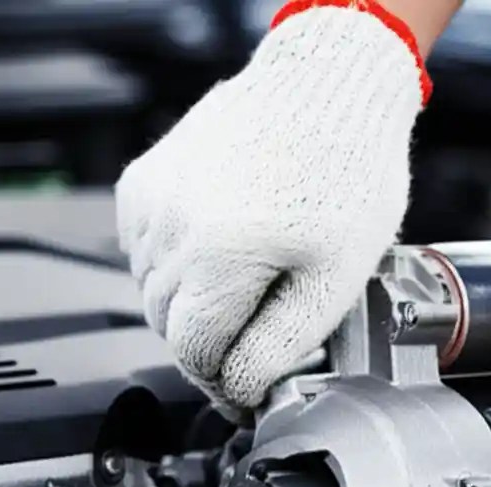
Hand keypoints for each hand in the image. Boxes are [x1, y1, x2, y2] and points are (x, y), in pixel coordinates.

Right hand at [115, 2, 428, 411]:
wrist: (327, 89)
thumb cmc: (347, 173)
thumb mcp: (336, 278)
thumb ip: (283, 344)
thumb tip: (243, 388)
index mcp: (220, 254)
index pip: (195, 353)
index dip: (225, 385)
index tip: (248, 393)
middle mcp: (171, 226)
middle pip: (171, 326)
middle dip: (213, 346)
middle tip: (258, 343)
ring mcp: (151, 199)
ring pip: (155, 291)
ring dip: (194, 306)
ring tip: (249, 287)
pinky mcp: (143, 180)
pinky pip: (144, 250)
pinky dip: (175, 265)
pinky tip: (221, 251)